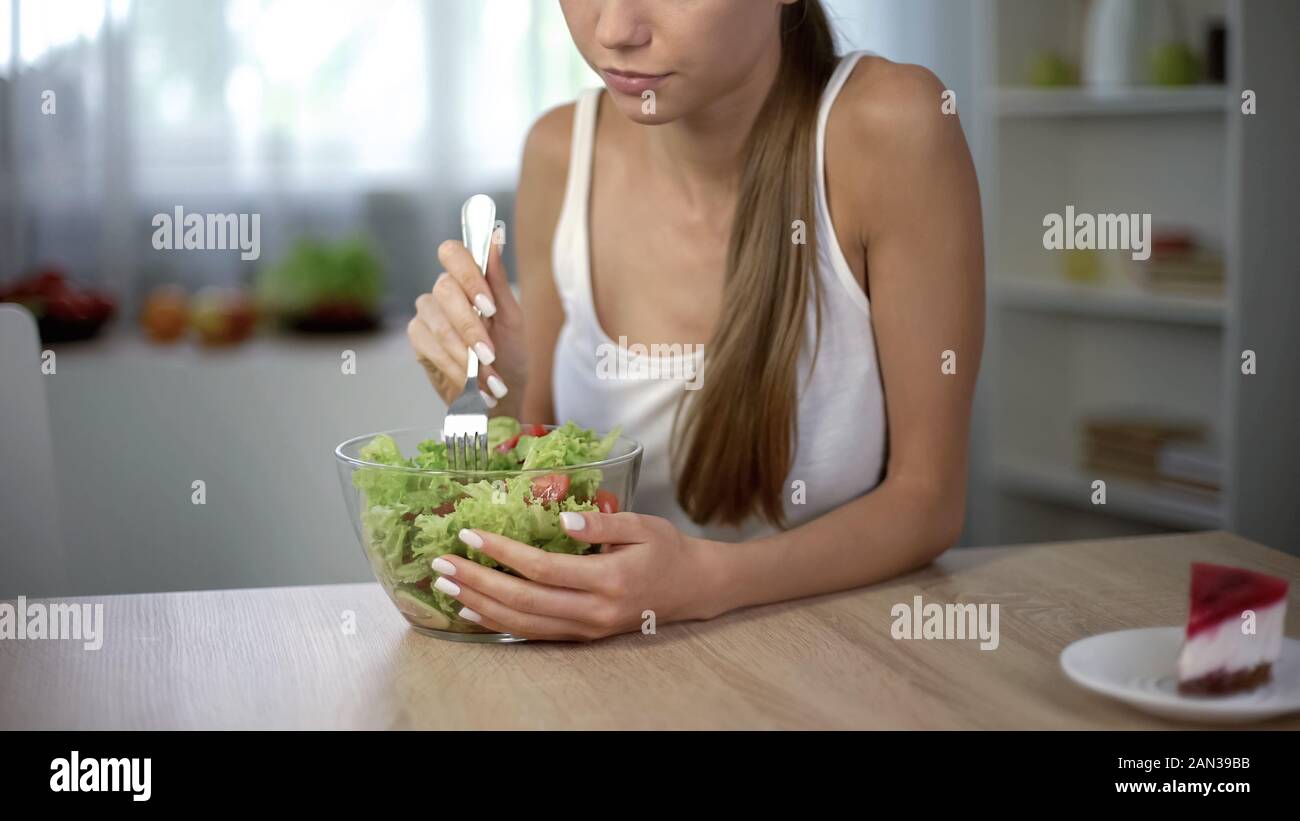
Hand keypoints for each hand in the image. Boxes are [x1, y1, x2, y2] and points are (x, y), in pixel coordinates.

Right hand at [408, 240, 526, 411]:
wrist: (500, 396)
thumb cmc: (510, 354)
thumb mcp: (513, 321)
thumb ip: (500, 283)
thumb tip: (495, 238)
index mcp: (469, 277)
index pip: (453, 253)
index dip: (468, 276)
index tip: (490, 307)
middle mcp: (444, 290)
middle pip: (445, 291)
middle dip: (471, 328)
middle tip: (490, 355)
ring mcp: (427, 314)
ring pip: (439, 325)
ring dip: (468, 357)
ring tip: (490, 381)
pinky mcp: (418, 339)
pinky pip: (431, 348)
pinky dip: (456, 369)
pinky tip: (472, 385)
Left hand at [428, 511, 720, 640]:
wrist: (693, 587)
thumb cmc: (666, 549)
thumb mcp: (642, 524)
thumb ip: (602, 524)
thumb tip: (563, 520)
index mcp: (608, 579)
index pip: (543, 568)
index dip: (502, 552)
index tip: (470, 534)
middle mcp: (594, 611)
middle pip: (524, 601)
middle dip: (477, 582)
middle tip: (442, 564)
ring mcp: (587, 628)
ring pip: (524, 623)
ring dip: (481, 605)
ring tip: (447, 585)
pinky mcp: (583, 636)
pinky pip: (534, 634)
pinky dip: (500, 623)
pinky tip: (474, 610)